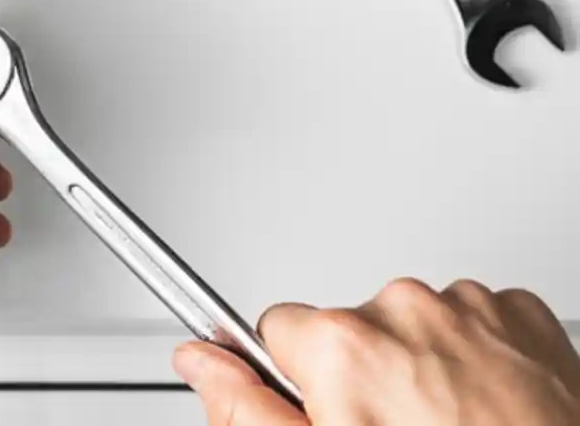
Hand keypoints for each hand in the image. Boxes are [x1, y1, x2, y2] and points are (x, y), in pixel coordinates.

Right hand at [175, 278, 579, 424]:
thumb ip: (245, 410)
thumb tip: (199, 360)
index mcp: (341, 343)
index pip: (275, 330)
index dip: (297, 384)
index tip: (326, 414)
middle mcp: (402, 307)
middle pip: (345, 327)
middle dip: (360, 375)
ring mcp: (469, 306)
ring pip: (410, 323)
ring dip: (419, 366)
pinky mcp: (520, 313)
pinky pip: (471, 320)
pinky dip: (474, 358)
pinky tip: (484, 408)